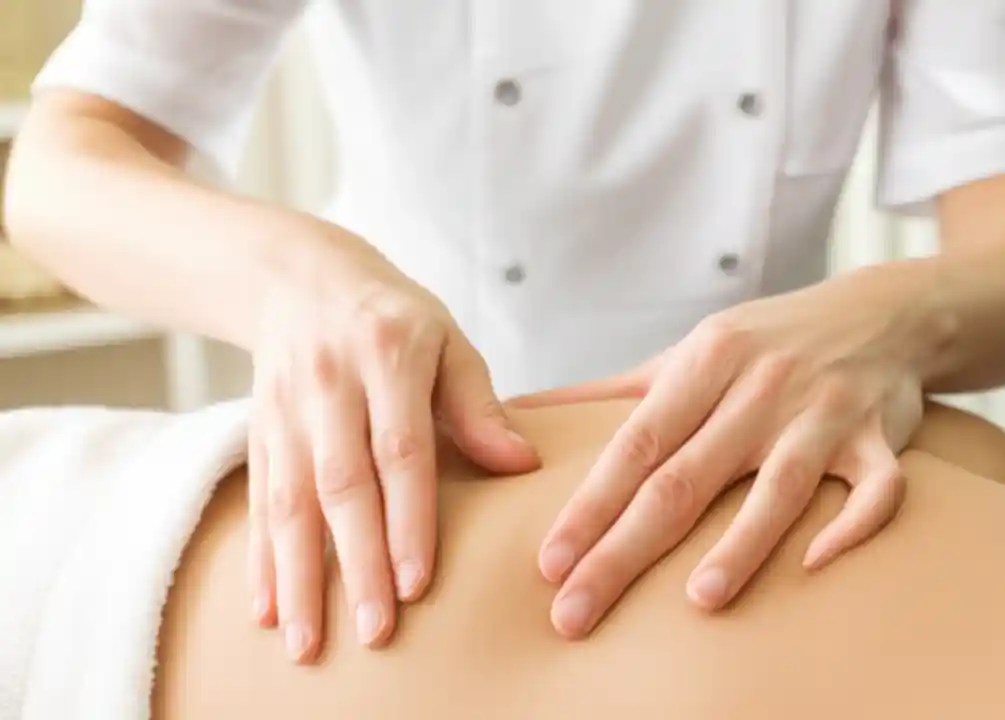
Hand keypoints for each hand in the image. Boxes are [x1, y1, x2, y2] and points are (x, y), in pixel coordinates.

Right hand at [247, 228, 540, 661]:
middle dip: (356, 564)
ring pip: (289, 503)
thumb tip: (522, 464)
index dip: (408, 518)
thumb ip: (480, 403)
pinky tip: (265, 610)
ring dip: (299, 578)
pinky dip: (259, 559)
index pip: (400, 449)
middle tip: (375, 632)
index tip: (418, 582)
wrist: (298, 278)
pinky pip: (256, 502)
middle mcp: (329, 385)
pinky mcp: (258, 431)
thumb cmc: (394, 315)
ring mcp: (286, 410)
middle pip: (342, 485)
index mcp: (388, 355)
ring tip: (310, 644)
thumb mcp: (447, 339)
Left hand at [514, 278, 925, 638]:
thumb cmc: (767, 342)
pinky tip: (816, 564)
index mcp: (706, 362)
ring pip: (779, 485)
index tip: (550, 563)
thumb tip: (523, 410)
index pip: (634, 445)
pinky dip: (853, 524)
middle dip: (625, 549)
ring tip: (698, 600)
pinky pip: (876, 487)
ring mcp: (824, 413)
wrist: (882, 312)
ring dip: (740, 544)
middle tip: (578, 611)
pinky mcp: (881, 437)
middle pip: (685, 477)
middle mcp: (761, 387)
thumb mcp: (690, 351)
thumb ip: (613, 390)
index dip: (589, 506)